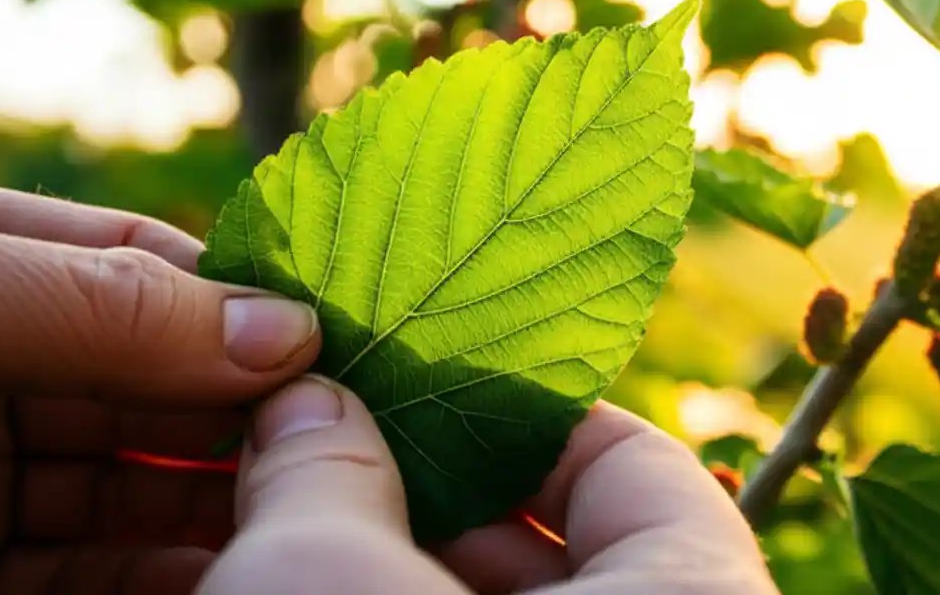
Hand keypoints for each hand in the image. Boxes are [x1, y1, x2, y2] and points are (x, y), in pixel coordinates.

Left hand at [0, 184, 319, 592]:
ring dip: (224, 499)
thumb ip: (107, 308)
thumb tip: (288, 332)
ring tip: (302, 506)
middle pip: (156, 383)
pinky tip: (229, 570)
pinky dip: (172, 574)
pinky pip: (96, 576)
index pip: (137, 263)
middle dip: (246, 407)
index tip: (327, 342)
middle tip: (335, 434)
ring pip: (138, 485)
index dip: (235, 300)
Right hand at [200, 377, 777, 594]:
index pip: (632, 459)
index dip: (516, 396)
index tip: (423, 365)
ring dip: (408, 557)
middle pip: (564, 541)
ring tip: (309, 502)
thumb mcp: (327, 585)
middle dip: (439, 481)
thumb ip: (325, 474)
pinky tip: (309, 578)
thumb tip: (307, 401)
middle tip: (343, 433)